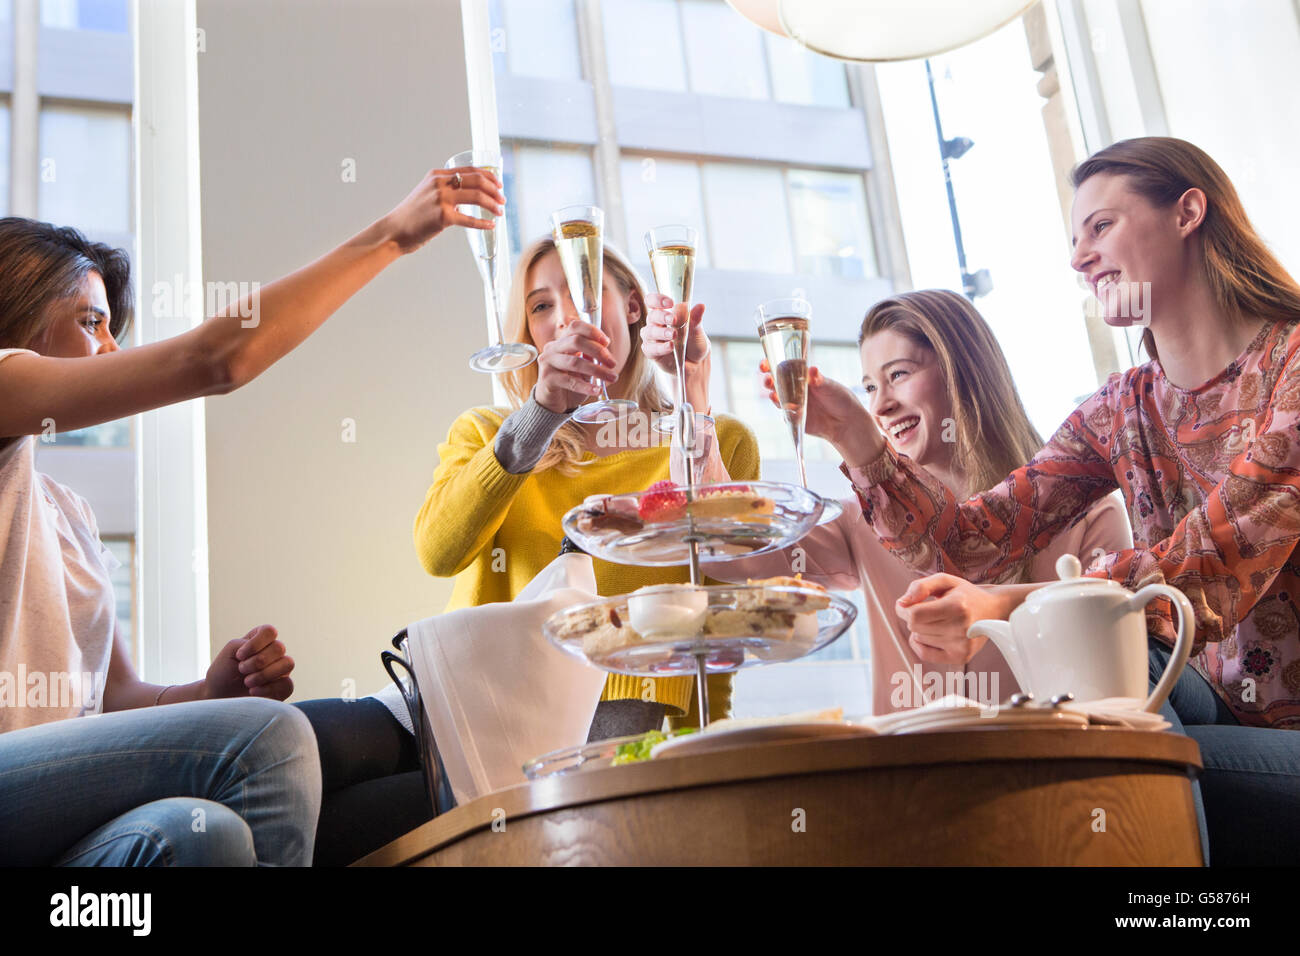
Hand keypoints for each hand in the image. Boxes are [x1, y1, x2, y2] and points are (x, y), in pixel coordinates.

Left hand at [203, 625, 294, 700]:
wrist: (220, 696)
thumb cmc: (224, 672)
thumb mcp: (230, 651)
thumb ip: (247, 644)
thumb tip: (267, 656)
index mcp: (261, 639)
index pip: (269, 631)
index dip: (255, 643)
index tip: (239, 656)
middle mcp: (274, 653)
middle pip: (279, 647)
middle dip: (257, 661)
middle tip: (241, 670)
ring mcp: (281, 670)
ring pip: (288, 664)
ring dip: (264, 674)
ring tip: (247, 682)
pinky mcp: (283, 688)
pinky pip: (287, 685)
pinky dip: (268, 689)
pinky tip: (253, 692)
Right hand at [380, 166, 505, 254]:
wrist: (394, 231)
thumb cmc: (412, 216)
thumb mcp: (427, 194)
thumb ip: (446, 191)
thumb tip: (469, 196)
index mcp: (437, 176)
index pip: (470, 170)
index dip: (489, 176)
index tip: (499, 185)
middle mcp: (440, 184)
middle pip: (477, 180)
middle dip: (494, 190)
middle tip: (502, 200)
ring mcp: (441, 199)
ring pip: (477, 196)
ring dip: (492, 204)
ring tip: (500, 212)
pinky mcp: (443, 217)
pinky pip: (470, 219)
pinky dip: (483, 223)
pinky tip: (491, 225)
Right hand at [534, 322, 618, 413]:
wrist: (555, 402)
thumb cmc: (570, 382)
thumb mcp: (583, 367)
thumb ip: (591, 356)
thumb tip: (605, 352)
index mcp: (562, 341)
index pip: (575, 327)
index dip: (592, 331)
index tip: (607, 343)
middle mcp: (552, 348)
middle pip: (576, 341)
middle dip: (598, 351)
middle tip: (612, 364)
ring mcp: (547, 362)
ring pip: (575, 362)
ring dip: (597, 370)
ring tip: (612, 378)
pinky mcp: (547, 378)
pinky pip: (570, 381)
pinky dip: (586, 386)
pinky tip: (597, 390)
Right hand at [642, 294, 709, 369]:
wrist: (696, 363)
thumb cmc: (694, 343)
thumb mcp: (697, 331)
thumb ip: (696, 319)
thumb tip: (701, 306)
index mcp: (664, 313)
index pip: (653, 301)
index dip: (657, 299)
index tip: (669, 303)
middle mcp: (655, 324)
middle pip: (652, 316)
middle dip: (661, 316)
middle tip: (673, 319)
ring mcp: (652, 339)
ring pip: (649, 332)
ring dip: (661, 332)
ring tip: (673, 335)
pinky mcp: (651, 352)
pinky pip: (651, 349)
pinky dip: (661, 347)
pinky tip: (670, 346)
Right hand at [757, 361, 881, 465]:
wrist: (845, 423)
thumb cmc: (840, 399)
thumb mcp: (830, 387)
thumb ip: (819, 380)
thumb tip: (812, 369)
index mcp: (802, 377)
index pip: (783, 367)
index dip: (771, 364)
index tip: (765, 362)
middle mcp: (794, 389)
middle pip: (775, 382)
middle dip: (767, 379)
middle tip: (767, 378)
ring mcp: (793, 403)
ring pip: (777, 397)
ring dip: (772, 394)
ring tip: (773, 393)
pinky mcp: (794, 418)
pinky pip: (784, 413)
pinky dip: (782, 410)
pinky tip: (783, 406)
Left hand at [894, 574, 1010, 667]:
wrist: (993, 609)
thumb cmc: (965, 594)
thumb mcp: (944, 580)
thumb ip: (920, 587)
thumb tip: (902, 603)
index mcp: (958, 606)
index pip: (915, 614)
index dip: (903, 608)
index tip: (907, 603)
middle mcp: (962, 627)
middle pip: (915, 627)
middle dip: (913, 617)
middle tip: (926, 610)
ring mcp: (962, 645)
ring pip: (918, 639)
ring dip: (920, 629)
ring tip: (937, 620)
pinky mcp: (961, 657)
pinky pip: (924, 654)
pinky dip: (921, 644)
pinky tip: (931, 634)